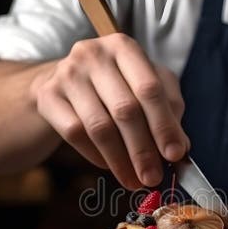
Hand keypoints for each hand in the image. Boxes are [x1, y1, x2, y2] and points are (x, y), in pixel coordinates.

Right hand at [33, 33, 188, 188]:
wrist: (62, 83)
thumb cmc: (113, 86)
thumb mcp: (145, 87)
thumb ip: (168, 111)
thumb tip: (180, 148)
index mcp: (124, 47)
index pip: (150, 89)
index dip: (164, 126)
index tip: (175, 155)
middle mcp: (93, 54)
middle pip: (125, 109)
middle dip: (143, 150)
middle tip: (153, 177)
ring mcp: (66, 73)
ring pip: (100, 126)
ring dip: (121, 160)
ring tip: (134, 181)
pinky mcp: (47, 95)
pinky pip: (75, 134)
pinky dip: (96, 156)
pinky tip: (109, 166)